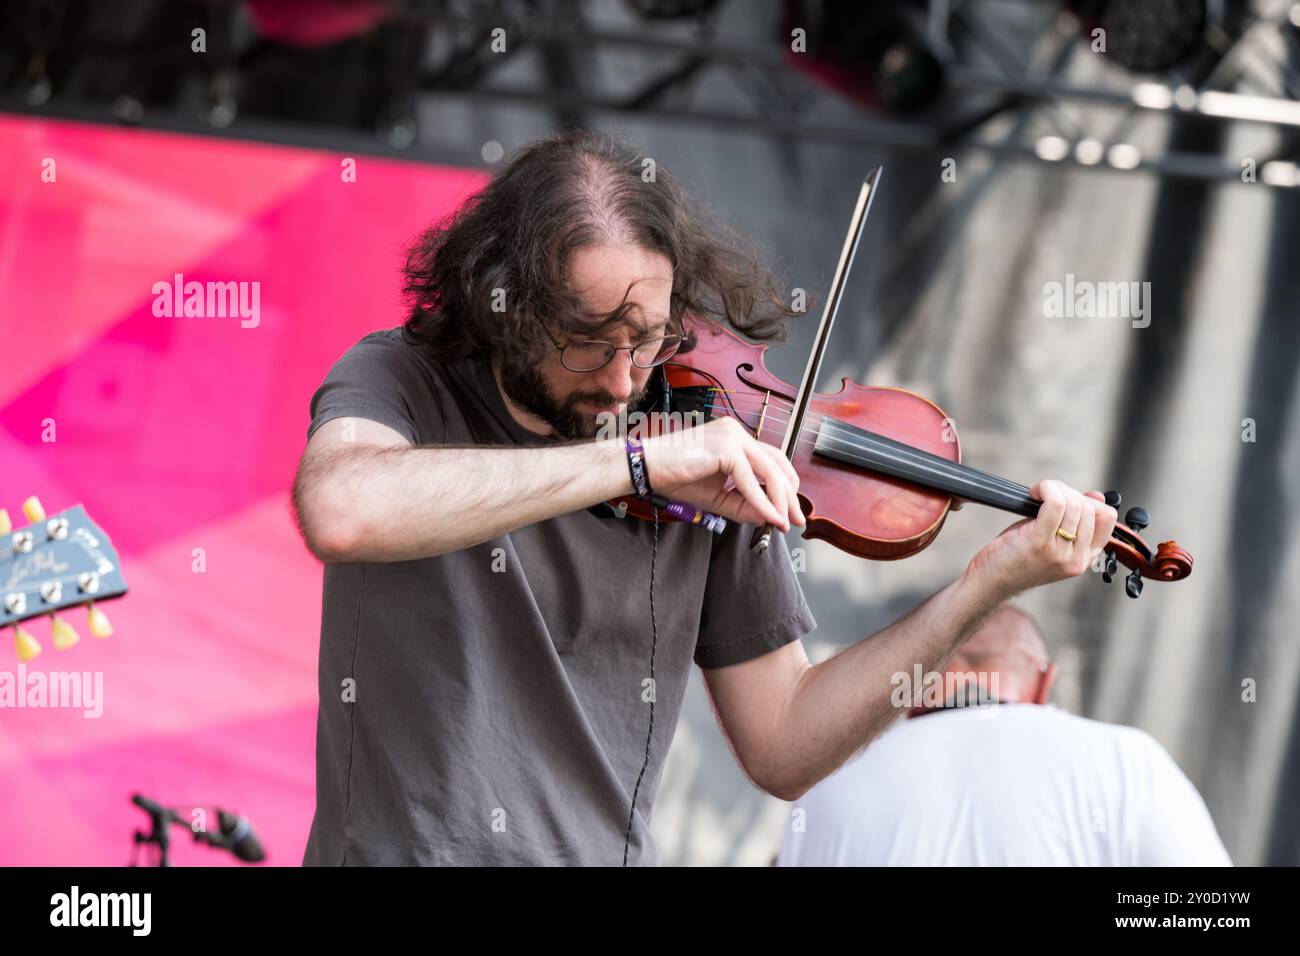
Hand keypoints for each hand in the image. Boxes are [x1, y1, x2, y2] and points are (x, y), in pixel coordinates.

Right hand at [639, 417, 804, 531]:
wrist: (647, 468)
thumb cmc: (676, 477)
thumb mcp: (718, 497)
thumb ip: (745, 505)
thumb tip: (772, 517)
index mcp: (735, 438)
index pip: (771, 460)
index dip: (784, 486)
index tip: (788, 510)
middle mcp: (736, 432)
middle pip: (776, 463)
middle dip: (789, 495)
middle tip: (795, 519)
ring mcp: (732, 436)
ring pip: (769, 470)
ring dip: (780, 499)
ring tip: (783, 521)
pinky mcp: (726, 447)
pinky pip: (750, 479)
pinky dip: (761, 501)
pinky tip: (768, 516)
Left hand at [963, 479, 1117, 601]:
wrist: (990, 582)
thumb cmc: (1016, 558)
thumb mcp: (1052, 541)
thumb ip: (1073, 521)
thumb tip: (1096, 495)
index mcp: (1085, 559)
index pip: (1107, 519)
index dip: (1089, 500)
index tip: (1066, 498)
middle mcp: (1077, 559)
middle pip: (1089, 508)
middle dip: (1068, 492)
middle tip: (1045, 494)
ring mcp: (1060, 552)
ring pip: (1074, 504)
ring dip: (1055, 488)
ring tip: (1037, 493)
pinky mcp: (1040, 542)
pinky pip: (1055, 503)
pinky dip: (1047, 489)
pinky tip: (1033, 492)